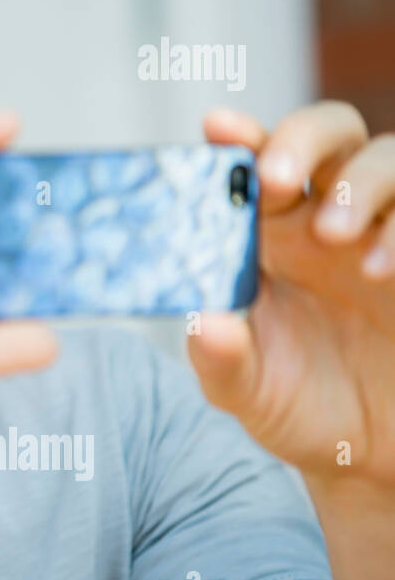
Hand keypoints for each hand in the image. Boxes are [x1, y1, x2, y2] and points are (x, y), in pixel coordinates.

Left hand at [188, 101, 394, 485]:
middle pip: (329, 133)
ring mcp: (388, 232)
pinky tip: (385, 267)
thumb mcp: (247, 390)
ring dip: (360, 183)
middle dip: (302, 138)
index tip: (218, 127)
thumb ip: (220, 358)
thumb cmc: (299, 404)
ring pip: (390, 158)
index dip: (238, 137)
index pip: (253, 163)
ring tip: (335, 234)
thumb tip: (203, 322)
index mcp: (270, 232)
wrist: (374, 452)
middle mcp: (331, 216)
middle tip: (274, 177)